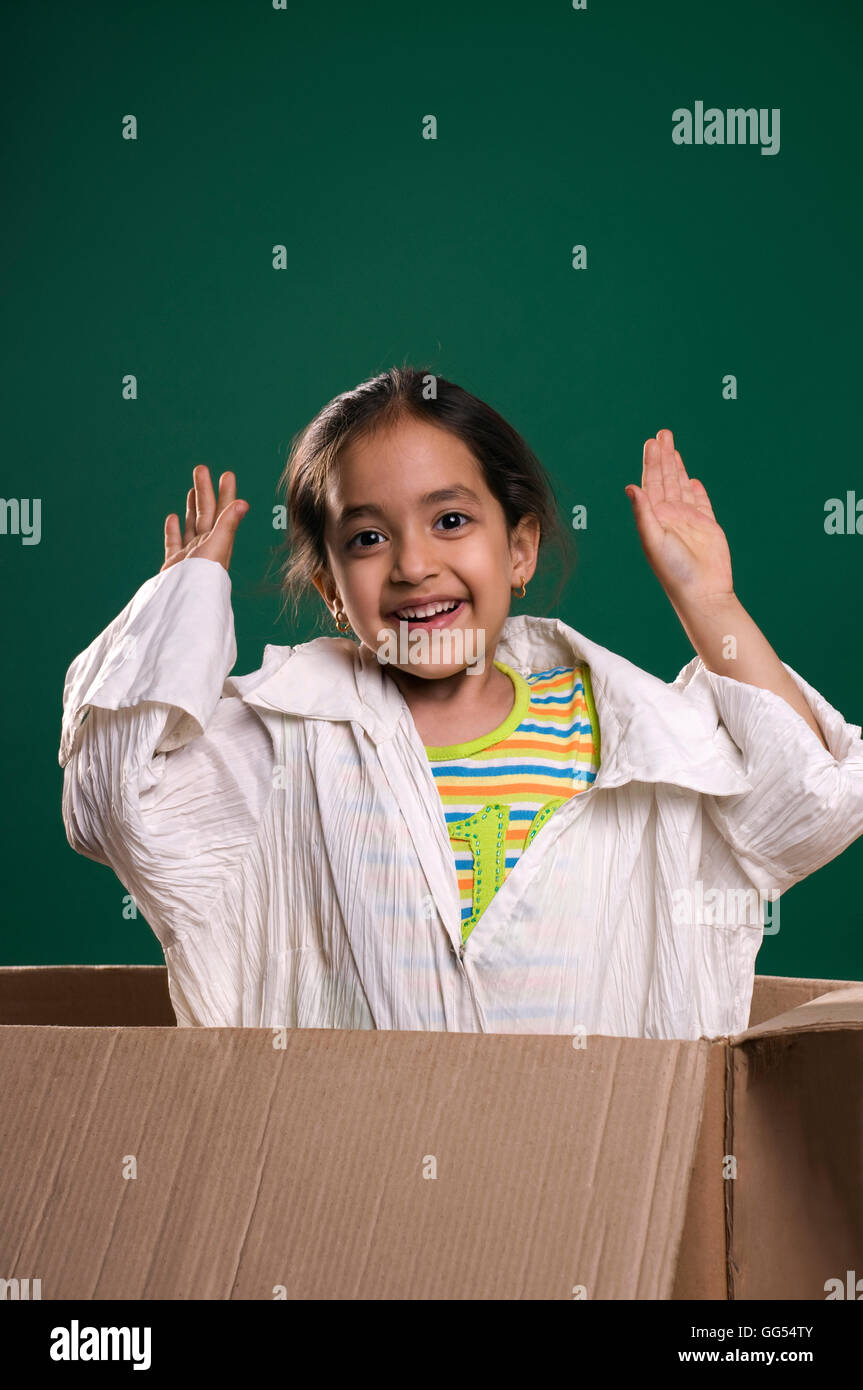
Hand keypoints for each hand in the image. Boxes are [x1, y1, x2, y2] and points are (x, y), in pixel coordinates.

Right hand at [161, 466, 248, 572]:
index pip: (223, 511)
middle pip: (206, 513)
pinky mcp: (174, 565)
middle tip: (201, 469)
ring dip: (191, 507)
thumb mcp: (216, 548)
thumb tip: (243, 503)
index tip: (227, 474)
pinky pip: (174, 543)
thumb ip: (227, 525)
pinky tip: (172, 518)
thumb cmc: (203, 577)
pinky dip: (173, 530)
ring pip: (191, 525)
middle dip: (204, 491)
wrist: (184, 604)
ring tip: (191, 489)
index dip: (226, 492)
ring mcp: (190, 556)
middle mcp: (206, 547)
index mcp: (219, 541)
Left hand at [624, 429, 732, 609]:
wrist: (702, 591)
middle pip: (666, 480)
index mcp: (655, 518)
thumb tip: (630, 487)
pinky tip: (691, 480)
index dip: (652, 462)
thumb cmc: (674, 570)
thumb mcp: (654, 540)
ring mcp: (689, 521)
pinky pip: (701, 503)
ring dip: (678, 467)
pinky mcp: (708, 527)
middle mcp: (670, 517)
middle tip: (663, 433)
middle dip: (664, 456)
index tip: (652, 441)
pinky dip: (696, 490)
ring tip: (674, 448)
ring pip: (682, 487)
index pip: (652, 483)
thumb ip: (643, 513)